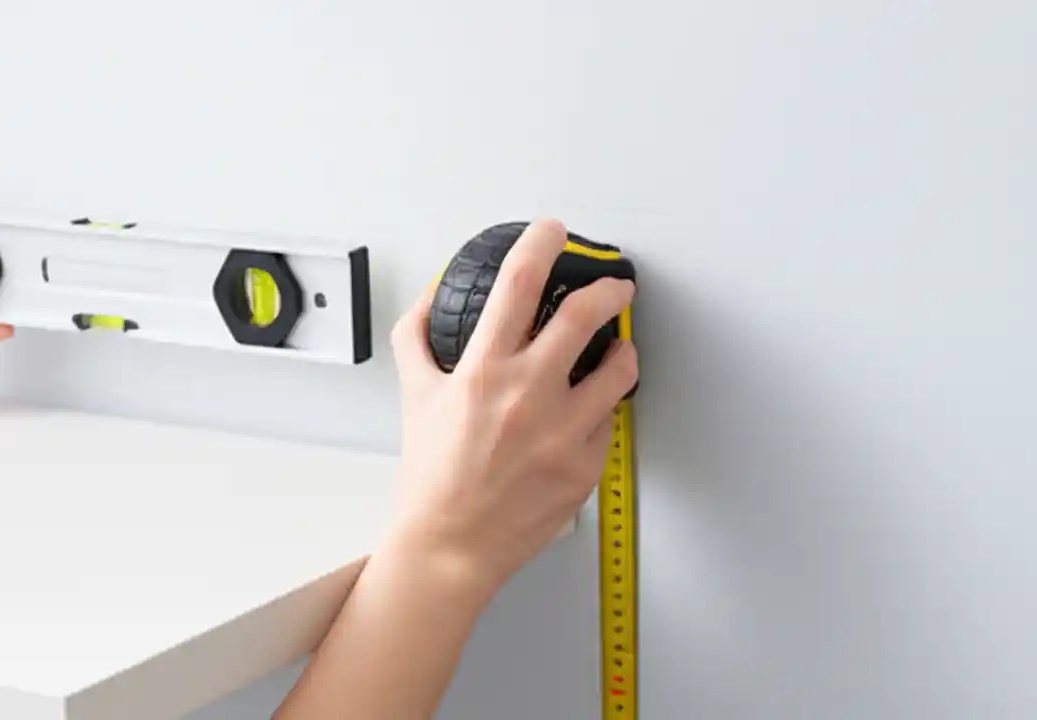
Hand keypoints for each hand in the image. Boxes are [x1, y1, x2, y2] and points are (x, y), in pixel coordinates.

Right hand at [388, 217, 638, 595]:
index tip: (554, 231)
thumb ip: (417, 337)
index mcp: (482, 372)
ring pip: (619, 367)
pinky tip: (590, 409)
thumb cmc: (433, 476)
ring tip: (617, 348)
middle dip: (607, 289)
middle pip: (585, 315)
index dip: (541, 244)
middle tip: (613, 285)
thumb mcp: (414, 396)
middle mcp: (527, 396)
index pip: (518, 285)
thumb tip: (431, 294)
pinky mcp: (586, 464)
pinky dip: (604, 406)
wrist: (451, 545)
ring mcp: (563, 432)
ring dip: (623, 348)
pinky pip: (610, 419)